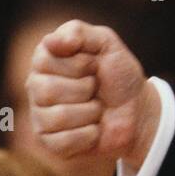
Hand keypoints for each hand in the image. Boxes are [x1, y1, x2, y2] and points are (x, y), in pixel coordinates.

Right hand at [25, 19, 159, 167]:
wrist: (138, 111)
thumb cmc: (119, 76)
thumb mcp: (107, 44)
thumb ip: (79, 32)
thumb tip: (52, 42)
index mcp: (45, 61)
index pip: (45, 60)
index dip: (79, 64)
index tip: (95, 65)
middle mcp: (36, 88)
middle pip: (46, 90)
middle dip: (85, 89)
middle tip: (96, 89)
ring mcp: (40, 117)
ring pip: (57, 117)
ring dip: (90, 112)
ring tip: (97, 109)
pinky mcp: (50, 143)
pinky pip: (62, 142)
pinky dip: (89, 135)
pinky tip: (94, 129)